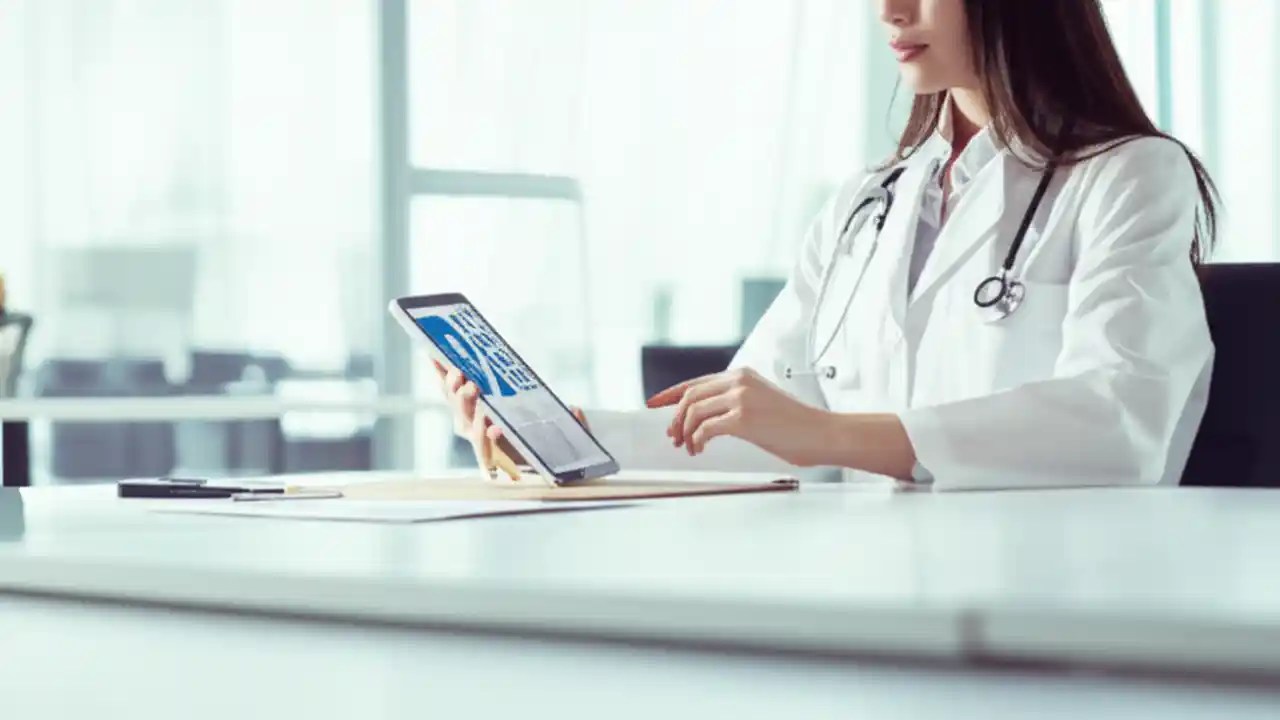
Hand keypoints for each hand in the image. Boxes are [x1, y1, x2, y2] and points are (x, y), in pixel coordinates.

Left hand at [431, 360, 587, 475]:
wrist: (522, 448)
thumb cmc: (542, 444)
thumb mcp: (563, 440)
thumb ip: (573, 428)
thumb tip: (576, 409)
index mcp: (497, 451)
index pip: (488, 448)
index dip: (489, 438)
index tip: (496, 428)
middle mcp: (477, 438)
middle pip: (466, 423)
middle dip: (467, 404)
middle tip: (474, 386)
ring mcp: (466, 423)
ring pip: (454, 406)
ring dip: (453, 387)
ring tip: (458, 369)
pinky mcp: (460, 406)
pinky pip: (448, 391)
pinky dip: (442, 373)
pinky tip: (436, 354)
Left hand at [646, 367, 834, 466]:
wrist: (821, 433)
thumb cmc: (796, 425)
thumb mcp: (761, 403)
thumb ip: (735, 402)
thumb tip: (705, 419)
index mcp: (742, 375)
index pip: (696, 382)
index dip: (670, 394)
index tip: (654, 404)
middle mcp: (739, 381)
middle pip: (689, 396)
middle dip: (675, 419)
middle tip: (673, 437)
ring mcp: (741, 397)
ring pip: (693, 411)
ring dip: (685, 433)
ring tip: (689, 448)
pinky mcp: (743, 418)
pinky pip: (705, 429)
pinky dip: (697, 441)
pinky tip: (700, 449)